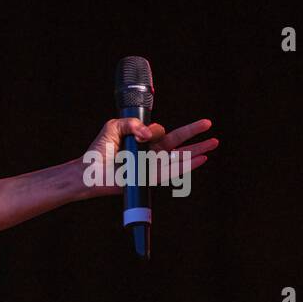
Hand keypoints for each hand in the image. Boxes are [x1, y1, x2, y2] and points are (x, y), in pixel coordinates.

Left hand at [83, 116, 219, 197]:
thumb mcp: (115, 127)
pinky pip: (171, 172)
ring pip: (179, 158)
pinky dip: (186, 166)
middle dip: (195, 135)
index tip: (146, 133)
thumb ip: (133, 123)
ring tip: (214, 143)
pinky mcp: (149, 178)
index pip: (162, 133)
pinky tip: (200, 159)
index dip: (157, 130)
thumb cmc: (99, 150)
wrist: (89, 171)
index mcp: (143, 142)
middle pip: (178, 143)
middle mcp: (150, 154)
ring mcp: (151, 166)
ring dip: (197, 151)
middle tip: (210, 126)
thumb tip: (149, 134)